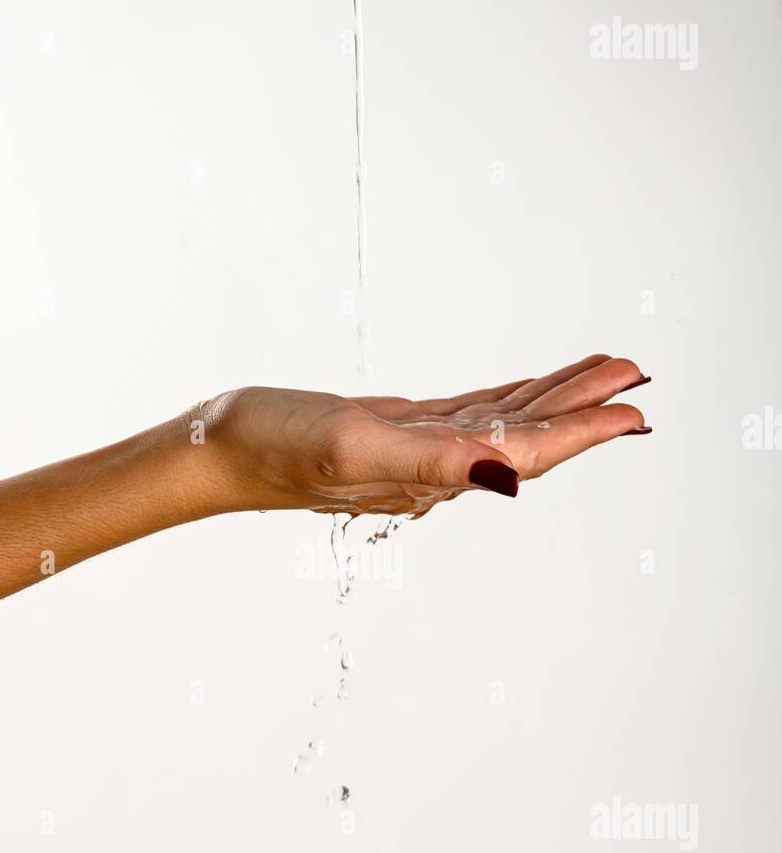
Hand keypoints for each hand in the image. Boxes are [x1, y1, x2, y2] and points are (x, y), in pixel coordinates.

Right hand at [182, 354, 650, 518]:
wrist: (217, 450)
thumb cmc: (273, 448)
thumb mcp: (353, 445)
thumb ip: (431, 462)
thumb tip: (506, 479)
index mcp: (432, 473)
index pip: (525, 453)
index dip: (583, 432)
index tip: (635, 409)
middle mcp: (434, 467)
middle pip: (527, 437)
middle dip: (583, 410)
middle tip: (634, 377)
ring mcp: (416, 450)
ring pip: (502, 421)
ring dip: (554, 398)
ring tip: (602, 372)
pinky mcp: (395, 430)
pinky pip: (469, 412)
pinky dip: (507, 396)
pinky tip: (529, 387)